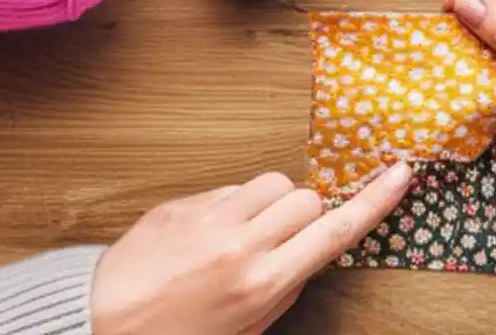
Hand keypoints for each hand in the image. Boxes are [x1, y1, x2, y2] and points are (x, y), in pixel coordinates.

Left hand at [90, 165, 410, 334]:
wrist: (95, 324)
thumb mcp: (242, 330)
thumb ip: (281, 291)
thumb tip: (305, 256)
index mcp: (261, 283)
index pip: (334, 232)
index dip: (373, 202)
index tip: (400, 176)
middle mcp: (240, 244)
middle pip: (307, 198)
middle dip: (308, 214)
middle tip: (287, 240)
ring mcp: (208, 218)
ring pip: (272, 183)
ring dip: (273, 203)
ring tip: (249, 233)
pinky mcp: (181, 204)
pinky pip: (229, 189)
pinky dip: (233, 206)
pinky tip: (210, 236)